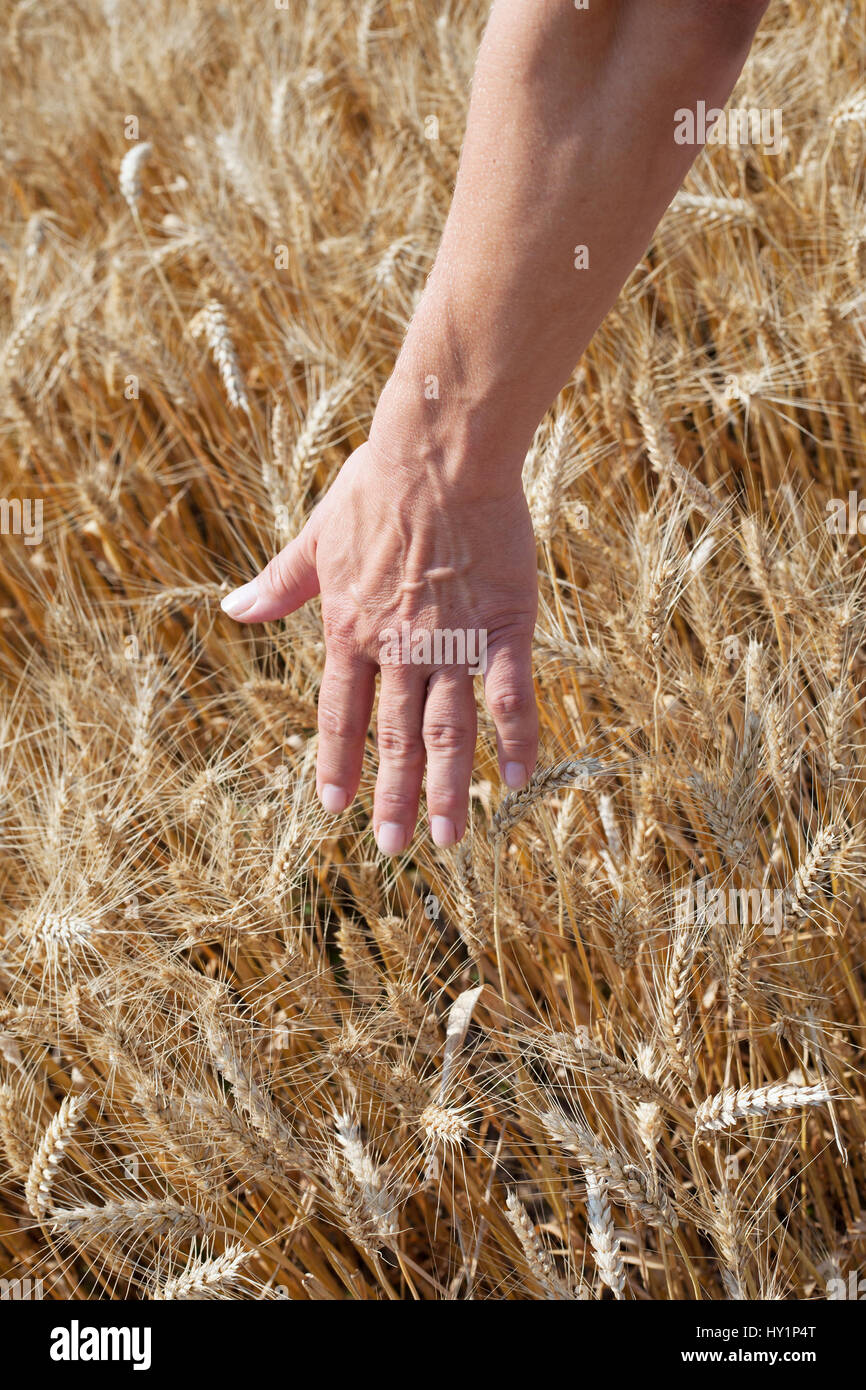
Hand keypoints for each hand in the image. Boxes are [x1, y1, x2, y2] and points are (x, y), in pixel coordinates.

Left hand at [220, 435, 537, 853]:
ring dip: (445, 790)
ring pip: (448, 732)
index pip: (340, 714)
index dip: (338, 762)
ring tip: (446, 839)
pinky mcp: (504, 626)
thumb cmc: (376, 484)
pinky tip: (517, 781)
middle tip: (392, 847)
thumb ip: (281, 581)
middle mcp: (398, 648)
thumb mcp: (317, 535)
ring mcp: (453, 643)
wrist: (439, 453)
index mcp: (350, 629)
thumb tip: (232, 608)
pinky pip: (510, 696)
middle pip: (394, 738)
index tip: (336, 806)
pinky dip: (515, 740)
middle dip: (391, 797)